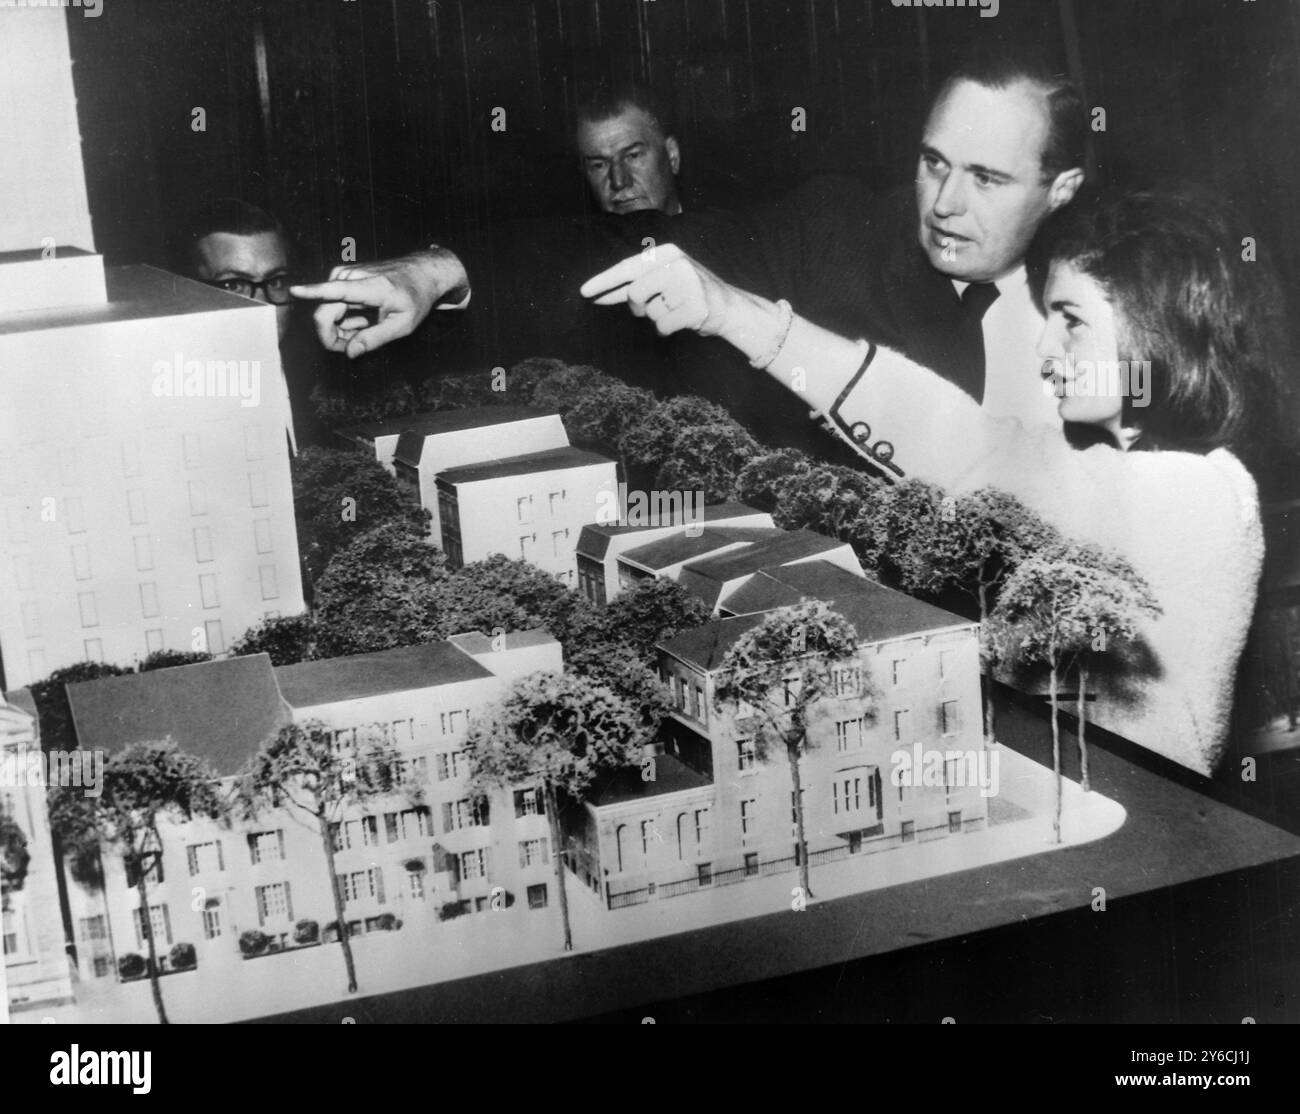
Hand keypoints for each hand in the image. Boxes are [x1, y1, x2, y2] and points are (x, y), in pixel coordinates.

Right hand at [290, 247, 467, 358]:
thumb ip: (375, 339)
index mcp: (371, 287)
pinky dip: (344, 317)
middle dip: (333, 336)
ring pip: (327, 310)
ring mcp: (346, 274)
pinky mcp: (343, 276)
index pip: (336, 290)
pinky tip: (363, 319)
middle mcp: (353, 277)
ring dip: (341, 327)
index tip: (294, 291)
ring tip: (368, 327)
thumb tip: (349, 353)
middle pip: (325, 312)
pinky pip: (333, 303)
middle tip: (355, 348)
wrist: (422, 272)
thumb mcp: (403, 325)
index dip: (313, 292)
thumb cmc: (416, 297)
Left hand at [580, 243, 743, 338]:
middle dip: (637, 307)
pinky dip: (667, 330)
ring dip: (658, 317)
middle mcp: (677, 265)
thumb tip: (594, 293)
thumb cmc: (686, 294)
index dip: (603, 281)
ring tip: (676, 309)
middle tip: (648, 308)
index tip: (583, 292)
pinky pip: (663, 327)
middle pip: (635, 293)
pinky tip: (682, 321)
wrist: (728, 307)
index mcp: (666, 253)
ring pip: (650, 312)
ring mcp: (689, 285)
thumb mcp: (660, 279)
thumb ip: (631, 284)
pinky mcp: (696, 308)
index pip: (627, 268)